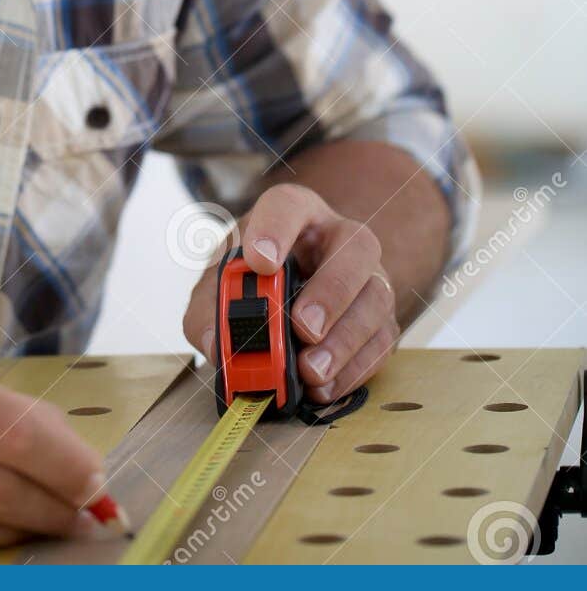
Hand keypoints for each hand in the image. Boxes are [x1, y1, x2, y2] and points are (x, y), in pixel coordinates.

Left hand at [182, 184, 398, 406]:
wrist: (286, 287)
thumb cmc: (252, 275)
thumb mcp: (219, 280)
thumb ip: (209, 308)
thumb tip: (217, 343)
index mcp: (294, 214)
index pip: (289, 204)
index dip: (276, 229)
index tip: (259, 262)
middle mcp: (338, 237)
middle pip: (356, 246)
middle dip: (332, 291)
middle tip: (303, 328)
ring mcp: (367, 277)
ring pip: (377, 297)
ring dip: (345, 340)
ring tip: (310, 370)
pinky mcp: (379, 320)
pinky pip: (382, 342)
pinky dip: (354, 368)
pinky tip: (325, 385)